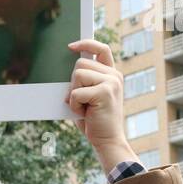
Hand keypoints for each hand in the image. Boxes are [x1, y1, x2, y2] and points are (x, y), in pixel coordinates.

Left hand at [65, 40, 138, 173]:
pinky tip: (84, 113)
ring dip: (73, 93)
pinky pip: (76, 92)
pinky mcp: (105, 92)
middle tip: (82, 101)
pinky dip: (74, 104)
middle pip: (80, 63)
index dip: (86, 43)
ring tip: (84, 107)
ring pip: (77, 74)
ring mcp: (111, 82)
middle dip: (73, 82)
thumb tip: (68, 69)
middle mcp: (114, 75)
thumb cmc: (94, 120)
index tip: (71, 46)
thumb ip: (83, 81)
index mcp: (111, 74)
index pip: (101, 49)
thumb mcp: (88, 96)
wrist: (107, 140)